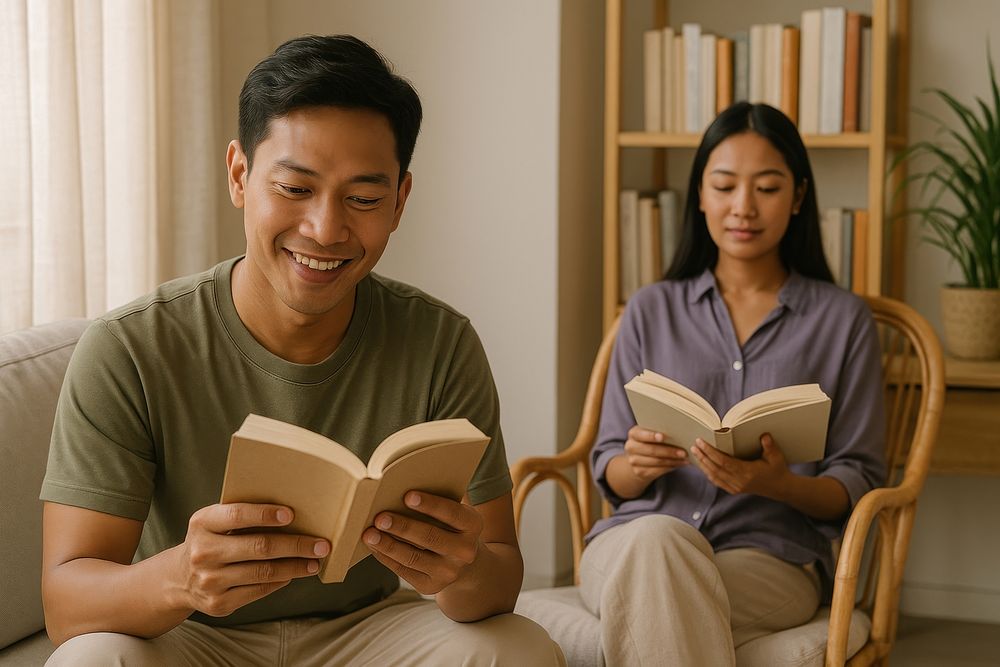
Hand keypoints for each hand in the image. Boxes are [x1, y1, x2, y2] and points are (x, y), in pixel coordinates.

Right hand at [175, 503, 329, 616]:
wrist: (180, 578)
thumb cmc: (211, 540)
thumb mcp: (215, 521)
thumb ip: (242, 514)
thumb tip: (292, 513)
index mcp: (202, 523)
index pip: (237, 515)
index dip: (265, 514)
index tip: (291, 515)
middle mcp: (203, 553)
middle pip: (259, 547)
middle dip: (296, 545)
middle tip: (321, 544)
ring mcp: (210, 581)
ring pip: (264, 572)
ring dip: (295, 566)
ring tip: (315, 561)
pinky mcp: (219, 604)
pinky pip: (259, 590)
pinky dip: (281, 581)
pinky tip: (294, 573)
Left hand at [363, 491, 483, 595]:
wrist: (463, 563)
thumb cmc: (450, 526)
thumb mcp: (454, 513)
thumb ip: (438, 500)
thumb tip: (400, 489)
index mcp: (473, 525)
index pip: (453, 513)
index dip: (430, 505)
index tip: (407, 496)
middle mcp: (465, 551)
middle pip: (430, 537)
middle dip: (402, 527)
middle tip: (380, 518)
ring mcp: (449, 572)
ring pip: (413, 557)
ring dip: (388, 545)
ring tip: (369, 534)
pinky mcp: (431, 586)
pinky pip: (404, 571)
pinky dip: (386, 558)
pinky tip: (374, 547)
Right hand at [623, 425, 689, 483]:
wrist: (637, 458)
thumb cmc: (648, 442)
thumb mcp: (649, 433)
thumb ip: (659, 431)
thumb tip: (679, 432)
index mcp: (633, 434)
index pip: (642, 434)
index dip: (651, 436)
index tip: (663, 436)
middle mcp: (631, 447)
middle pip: (651, 450)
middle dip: (669, 451)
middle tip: (683, 452)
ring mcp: (634, 461)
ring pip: (657, 461)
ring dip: (673, 460)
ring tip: (685, 459)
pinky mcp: (640, 472)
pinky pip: (658, 470)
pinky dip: (671, 467)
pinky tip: (679, 464)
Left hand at [692, 433, 790, 496]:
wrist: (781, 488)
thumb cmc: (778, 470)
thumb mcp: (776, 457)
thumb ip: (770, 446)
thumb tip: (764, 435)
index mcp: (747, 472)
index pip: (724, 462)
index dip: (711, 452)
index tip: (701, 442)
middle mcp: (739, 482)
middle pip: (715, 469)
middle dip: (703, 457)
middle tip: (694, 446)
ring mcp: (736, 487)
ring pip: (714, 476)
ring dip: (703, 465)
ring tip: (695, 453)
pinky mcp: (735, 490)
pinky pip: (718, 482)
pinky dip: (709, 473)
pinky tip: (703, 466)